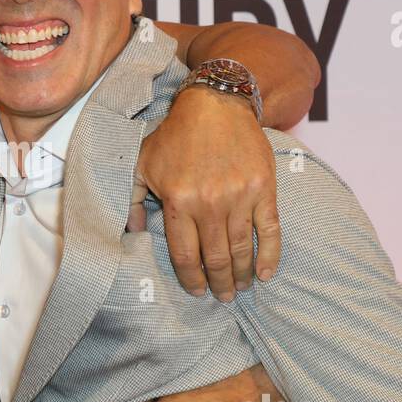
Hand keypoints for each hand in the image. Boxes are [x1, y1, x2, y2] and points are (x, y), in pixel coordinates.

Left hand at [131, 87, 281, 300]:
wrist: (215, 105)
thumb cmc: (175, 136)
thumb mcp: (142, 163)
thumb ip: (132, 199)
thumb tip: (130, 232)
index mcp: (178, 202)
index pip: (185, 255)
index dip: (191, 279)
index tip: (197, 290)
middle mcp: (209, 203)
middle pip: (216, 258)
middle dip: (219, 283)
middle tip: (222, 297)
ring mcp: (239, 197)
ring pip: (242, 249)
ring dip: (242, 275)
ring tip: (241, 288)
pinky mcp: (264, 189)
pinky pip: (270, 230)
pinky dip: (270, 255)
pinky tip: (266, 273)